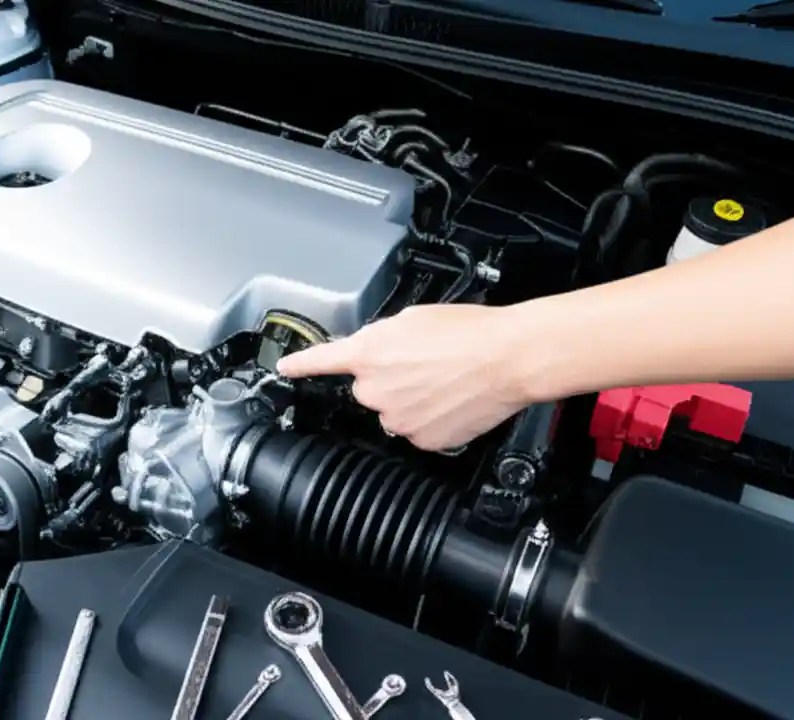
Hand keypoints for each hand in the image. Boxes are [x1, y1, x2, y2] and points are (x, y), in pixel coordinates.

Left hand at [276, 304, 534, 450]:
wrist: (507, 358)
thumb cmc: (470, 331)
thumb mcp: (414, 319)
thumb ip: (384, 337)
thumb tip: (379, 351)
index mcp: (370, 352)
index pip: (323, 360)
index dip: (301, 365)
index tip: (285, 369)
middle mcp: (376, 389)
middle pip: (369, 389)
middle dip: (389, 379)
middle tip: (424, 365)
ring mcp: (398, 418)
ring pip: (394, 411)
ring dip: (411, 400)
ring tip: (445, 381)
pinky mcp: (422, 439)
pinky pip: (418, 430)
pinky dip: (431, 419)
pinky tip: (452, 401)